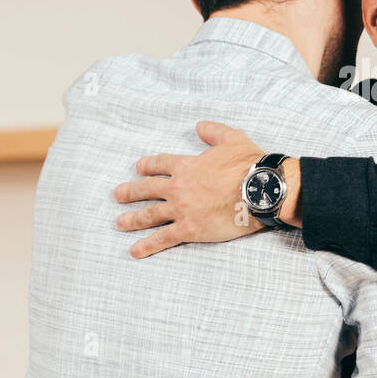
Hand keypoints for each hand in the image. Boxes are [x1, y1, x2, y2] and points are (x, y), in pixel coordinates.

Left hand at [113, 121, 297, 257]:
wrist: (259, 190)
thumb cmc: (248, 164)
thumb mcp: (232, 138)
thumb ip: (213, 131)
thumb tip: (199, 126)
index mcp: (187, 166)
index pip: (161, 164)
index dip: (148, 165)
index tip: (138, 168)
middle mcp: (178, 187)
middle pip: (147, 188)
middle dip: (130, 192)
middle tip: (117, 195)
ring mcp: (181, 209)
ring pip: (149, 214)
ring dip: (132, 219)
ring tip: (119, 223)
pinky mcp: (189, 229)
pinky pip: (162, 238)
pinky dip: (147, 245)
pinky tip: (134, 251)